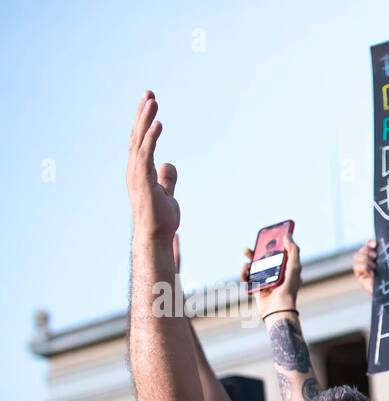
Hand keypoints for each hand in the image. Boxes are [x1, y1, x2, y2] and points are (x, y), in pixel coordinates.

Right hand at [126, 91, 179, 241]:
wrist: (156, 236)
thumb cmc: (161, 219)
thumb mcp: (167, 193)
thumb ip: (167, 178)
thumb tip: (169, 164)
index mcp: (139, 170)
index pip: (140, 141)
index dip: (144, 122)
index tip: (150, 104)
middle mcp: (134, 168)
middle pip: (137, 135)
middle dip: (142, 113)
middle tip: (150, 93)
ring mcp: (136, 173)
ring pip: (140, 140)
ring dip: (145, 119)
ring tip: (152, 100)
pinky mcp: (142, 179)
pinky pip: (146, 153)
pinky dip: (151, 137)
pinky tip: (158, 123)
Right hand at [243, 234, 301, 315]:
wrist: (279, 308)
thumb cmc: (289, 288)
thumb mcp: (294, 266)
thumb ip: (293, 250)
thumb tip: (288, 235)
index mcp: (286, 269)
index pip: (277, 254)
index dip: (270, 246)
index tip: (263, 238)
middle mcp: (276, 275)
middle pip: (263, 260)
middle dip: (254, 254)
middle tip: (247, 249)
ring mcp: (266, 282)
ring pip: (254, 269)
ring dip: (248, 264)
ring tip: (246, 264)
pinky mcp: (257, 289)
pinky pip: (248, 279)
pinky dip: (244, 274)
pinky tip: (245, 270)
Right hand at [352, 239, 376, 294]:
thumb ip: (387, 254)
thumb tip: (380, 244)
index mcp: (379, 258)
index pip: (370, 245)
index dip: (370, 243)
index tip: (374, 244)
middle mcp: (371, 262)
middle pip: (362, 249)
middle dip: (367, 250)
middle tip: (375, 256)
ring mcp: (364, 269)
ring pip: (356, 256)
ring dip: (365, 259)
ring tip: (374, 267)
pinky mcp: (360, 276)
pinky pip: (357, 266)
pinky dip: (363, 268)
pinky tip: (371, 274)